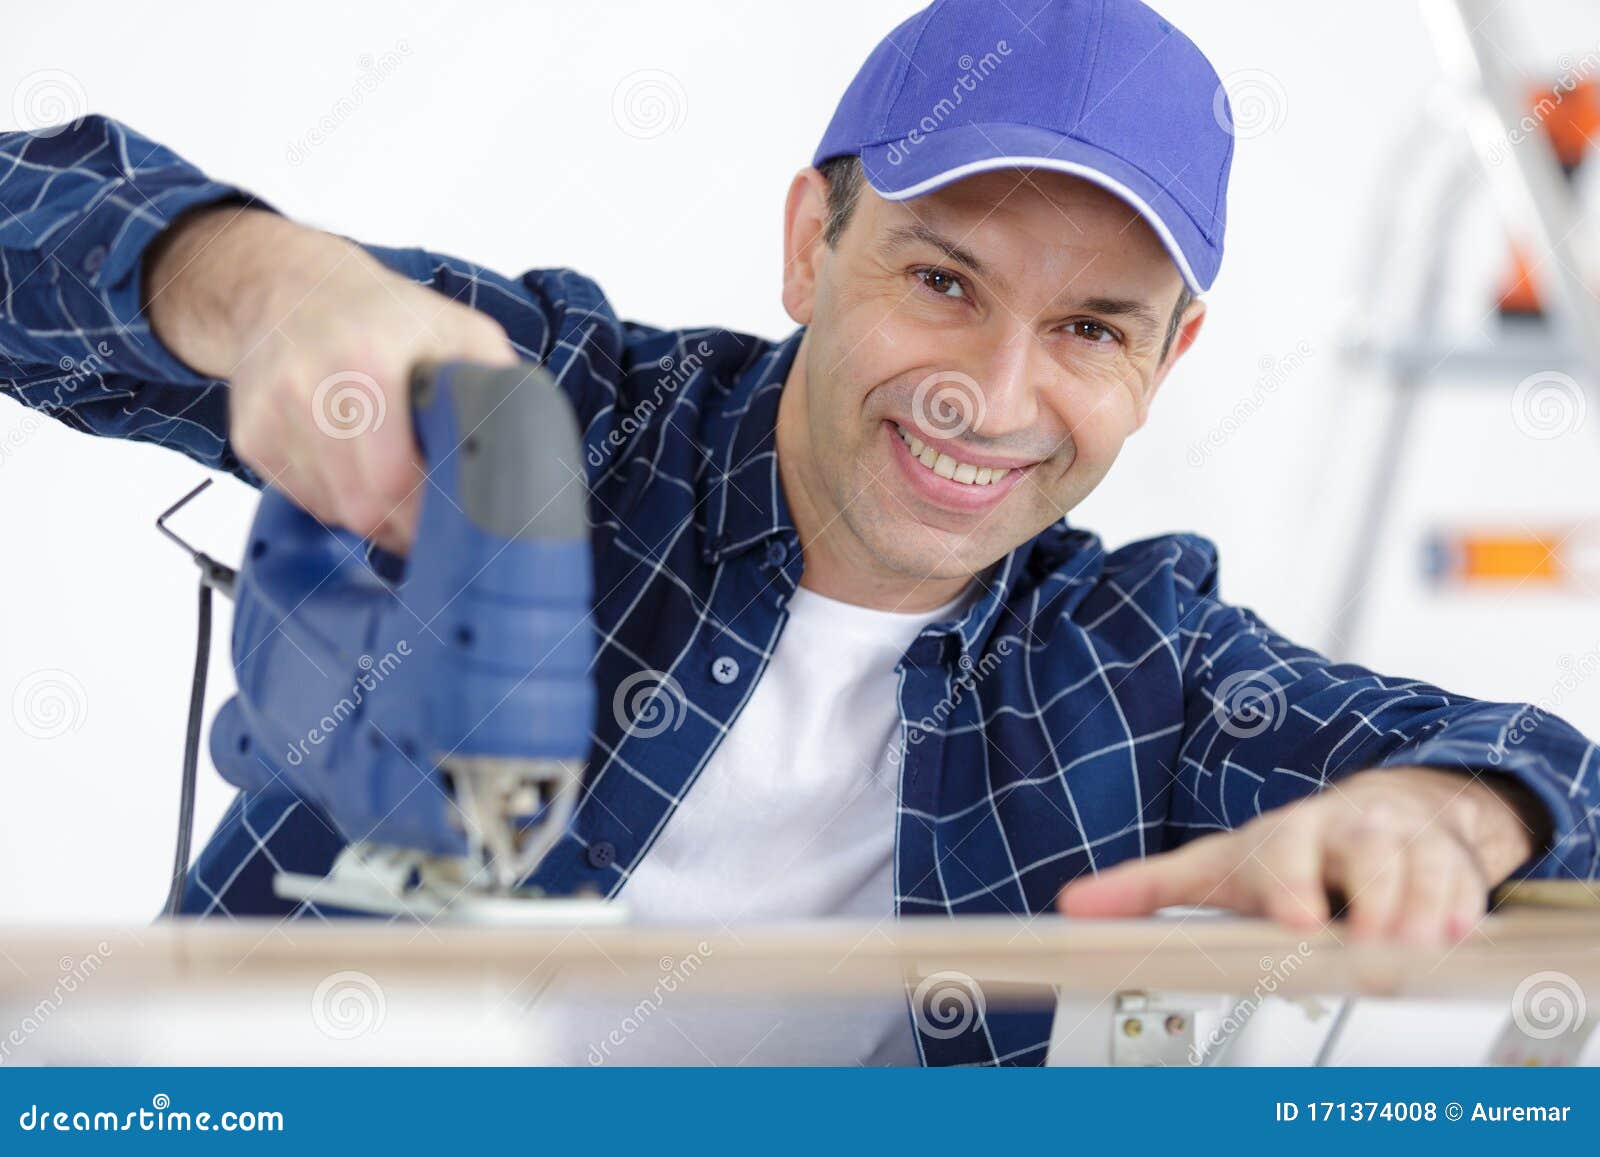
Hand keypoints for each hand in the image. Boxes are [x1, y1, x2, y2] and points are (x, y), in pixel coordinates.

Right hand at [145, 205, 516, 549]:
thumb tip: (525, 454)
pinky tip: (351, 461)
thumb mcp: (461, 332)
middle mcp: (309, 386)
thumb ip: (499, 388)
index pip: (396, 480)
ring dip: (370, 512)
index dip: (430, 514)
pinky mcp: (250, 436)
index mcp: (368, 361)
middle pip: (363, 506)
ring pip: (333, 510)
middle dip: (405, 526)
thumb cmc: (387, 317)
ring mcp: (272, 413)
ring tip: (392, 477)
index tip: (453, 524)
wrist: (292, 289)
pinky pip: (303, 499)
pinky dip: (334, 496)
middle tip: (430, 523)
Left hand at [1057, 767, 1546, 942]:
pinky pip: (1465, 886)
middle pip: (1364, 858)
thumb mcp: (1216, 867)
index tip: (1296, 919)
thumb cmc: (1292, 852)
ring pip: (1421, 871)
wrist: (1380, 810)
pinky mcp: (1452, 867)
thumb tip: (1070, 906)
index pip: (1286, 855)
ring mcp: (1404, 847)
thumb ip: (1145, 889)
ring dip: (1420, 911)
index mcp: (1288, 835)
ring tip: (1417, 946)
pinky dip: (1464, 911)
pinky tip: (1458, 934)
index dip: (1291, 885)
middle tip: (1370, 943)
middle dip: (1370, 901)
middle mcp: (1348, 835)